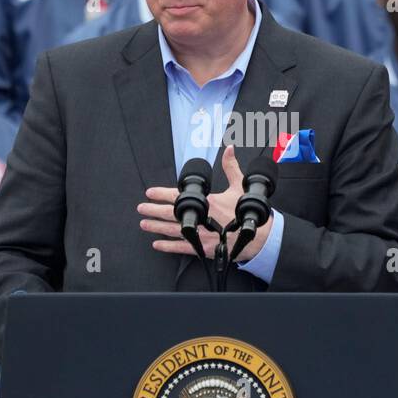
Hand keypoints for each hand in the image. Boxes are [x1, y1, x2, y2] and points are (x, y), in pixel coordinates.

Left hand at [137, 145, 272, 263]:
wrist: (257, 237)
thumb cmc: (247, 212)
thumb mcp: (240, 186)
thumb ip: (231, 167)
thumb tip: (229, 149)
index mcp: (207, 203)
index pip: (178, 196)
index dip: (162, 194)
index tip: (150, 192)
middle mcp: (200, 219)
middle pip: (170, 214)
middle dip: (153, 211)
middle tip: (141, 208)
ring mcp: (200, 235)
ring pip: (172, 231)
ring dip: (156, 227)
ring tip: (144, 224)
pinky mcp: (202, 248)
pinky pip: (181, 248)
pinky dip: (168, 247)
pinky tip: (157, 244)